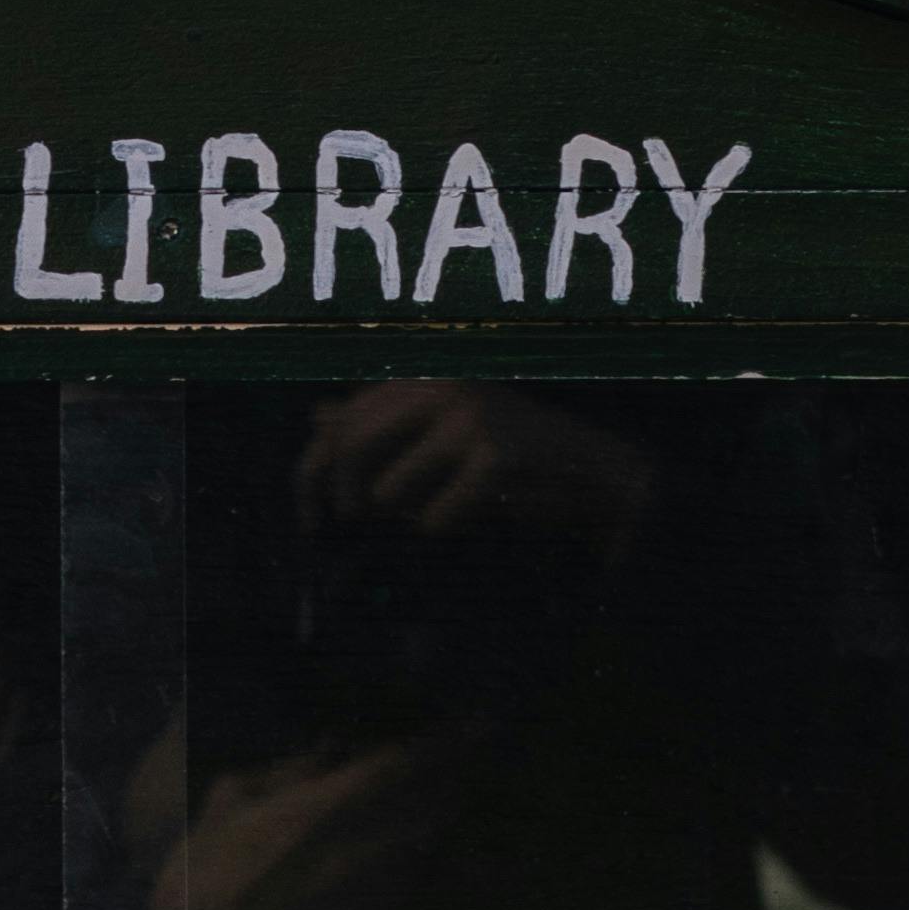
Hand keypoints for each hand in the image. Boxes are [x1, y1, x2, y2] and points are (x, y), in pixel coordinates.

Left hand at [295, 380, 653, 559]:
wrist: (595, 474)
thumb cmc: (512, 457)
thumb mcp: (442, 432)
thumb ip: (381, 424)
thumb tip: (318, 417)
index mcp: (426, 379)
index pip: (342, 423)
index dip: (314, 471)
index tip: (313, 514)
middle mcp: (444, 389)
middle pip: (352, 449)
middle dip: (346, 499)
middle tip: (353, 526)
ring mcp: (470, 421)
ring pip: (390, 494)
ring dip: (408, 518)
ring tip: (443, 509)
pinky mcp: (494, 460)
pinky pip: (433, 521)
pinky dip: (447, 530)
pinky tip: (477, 516)